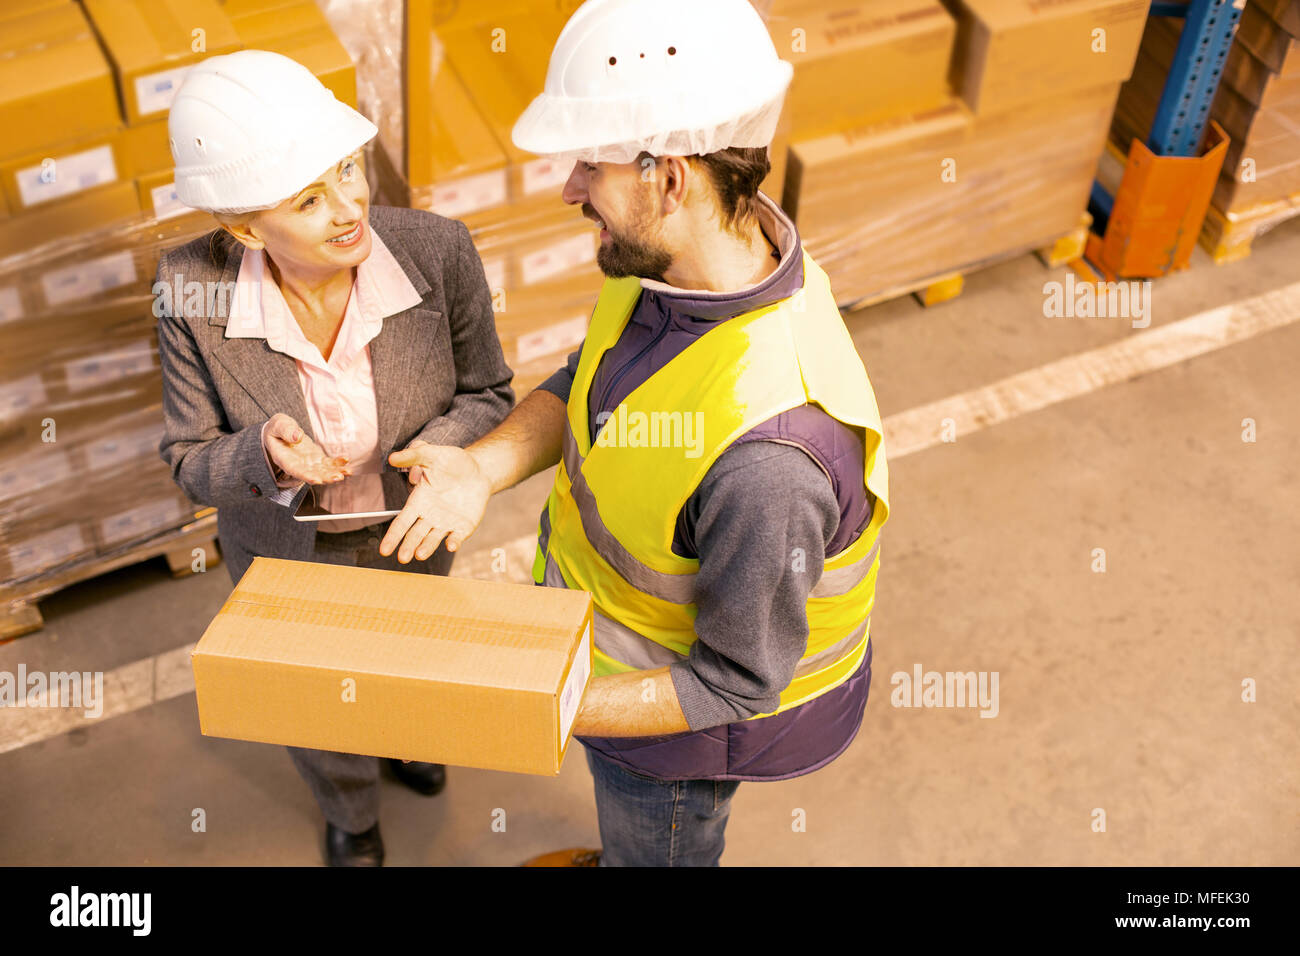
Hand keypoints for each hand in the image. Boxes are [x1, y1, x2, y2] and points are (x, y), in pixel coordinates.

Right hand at [263, 413, 350, 483]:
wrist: (281, 431)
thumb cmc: (277, 429)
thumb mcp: (278, 425)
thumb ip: (286, 431)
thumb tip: (298, 437)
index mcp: (285, 459)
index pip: (296, 471)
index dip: (306, 476)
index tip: (317, 480)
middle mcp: (298, 465)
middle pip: (313, 474)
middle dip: (326, 477)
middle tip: (338, 477)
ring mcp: (308, 463)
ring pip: (323, 471)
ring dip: (335, 472)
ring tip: (347, 472)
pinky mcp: (317, 458)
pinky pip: (328, 463)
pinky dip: (337, 463)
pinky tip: (345, 460)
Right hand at [381, 444, 490, 561]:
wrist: (478, 469)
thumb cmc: (452, 461)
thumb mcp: (432, 454)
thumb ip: (413, 456)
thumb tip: (393, 458)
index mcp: (418, 502)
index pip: (402, 522)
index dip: (393, 535)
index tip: (384, 550)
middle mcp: (430, 516)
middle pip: (415, 534)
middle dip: (408, 545)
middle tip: (402, 558)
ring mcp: (447, 523)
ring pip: (434, 538)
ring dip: (427, 546)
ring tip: (420, 555)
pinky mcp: (464, 526)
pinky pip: (458, 536)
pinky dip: (454, 541)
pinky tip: (451, 545)